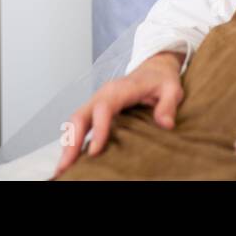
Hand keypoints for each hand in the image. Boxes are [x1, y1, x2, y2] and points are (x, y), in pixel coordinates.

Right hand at [52, 51, 184, 177]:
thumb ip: (169, 105)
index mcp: (120, 89)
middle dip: (72, 141)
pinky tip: (71, 158)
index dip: (98, 129)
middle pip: (80, 115)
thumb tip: (165, 124)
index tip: (94, 152)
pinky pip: (80, 124)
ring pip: (75, 121)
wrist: (155, 68)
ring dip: (68, 144)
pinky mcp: (96, 109)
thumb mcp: (172, 88)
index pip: (103, 108)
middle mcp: (103, 94)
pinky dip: (72, 140)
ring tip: (63, 168)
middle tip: (65, 166)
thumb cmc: (162, 80)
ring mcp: (97, 101)